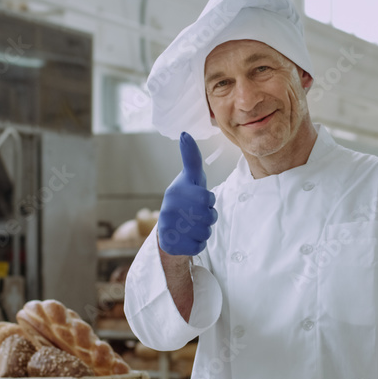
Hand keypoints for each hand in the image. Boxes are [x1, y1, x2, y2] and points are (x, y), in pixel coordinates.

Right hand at [158, 132, 218, 255]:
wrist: (168, 228)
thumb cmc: (185, 198)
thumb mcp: (190, 177)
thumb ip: (191, 158)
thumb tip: (185, 133)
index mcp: (176, 192)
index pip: (207, 198)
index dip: (209, 200)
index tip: (200, 199)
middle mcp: (170, 209)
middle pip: (209, 216)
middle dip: (208, 216)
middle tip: (198, 214)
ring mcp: (170, 228)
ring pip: (206, 231)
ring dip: (204, 229)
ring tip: (192, 225)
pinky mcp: (173, 245)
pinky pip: (199, 245)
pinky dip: (197, 243)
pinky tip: (187, 236)